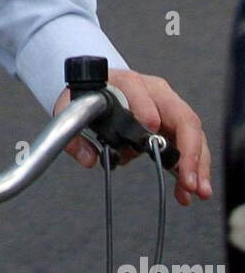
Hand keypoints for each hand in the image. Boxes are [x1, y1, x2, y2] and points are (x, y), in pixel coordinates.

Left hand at [53, 69, 210, 206]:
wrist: (101, 88)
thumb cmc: (91, 96)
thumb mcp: (74, 108)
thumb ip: (74, 134)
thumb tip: (88, 158)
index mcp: (128, 82)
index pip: (140, 92)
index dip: (146, 112)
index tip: (149, 134)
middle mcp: (155, 91)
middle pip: (181, 115)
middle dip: (188, 150)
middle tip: (187, 179)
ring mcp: (168, 107)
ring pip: (192, 133)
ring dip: (198, 164)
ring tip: (197, 190)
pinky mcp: (175, 124)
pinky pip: (190, 145)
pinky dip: (194, 168)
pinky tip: (190, 190)